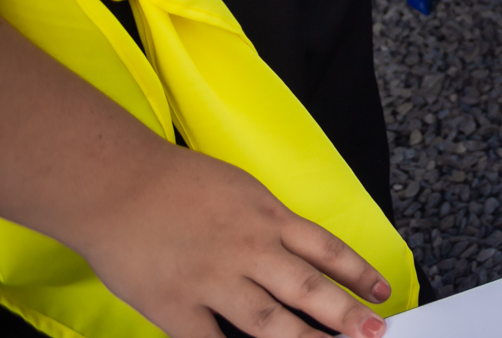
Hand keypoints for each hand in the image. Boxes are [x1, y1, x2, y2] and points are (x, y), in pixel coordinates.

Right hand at [80, 142, 391, 337]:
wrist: (116, 184)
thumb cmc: (176, 183)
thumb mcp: (242, 191)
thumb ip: (271, 224)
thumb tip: (302, 251)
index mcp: (268, 218)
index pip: (328, 249)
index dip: (359, 274)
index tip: (382, 292)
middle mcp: (249, 250)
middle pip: (309, 289)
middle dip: (346, 315)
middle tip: (373, 332)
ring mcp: (213, 281)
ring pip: (270, 323)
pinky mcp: (175, 306)